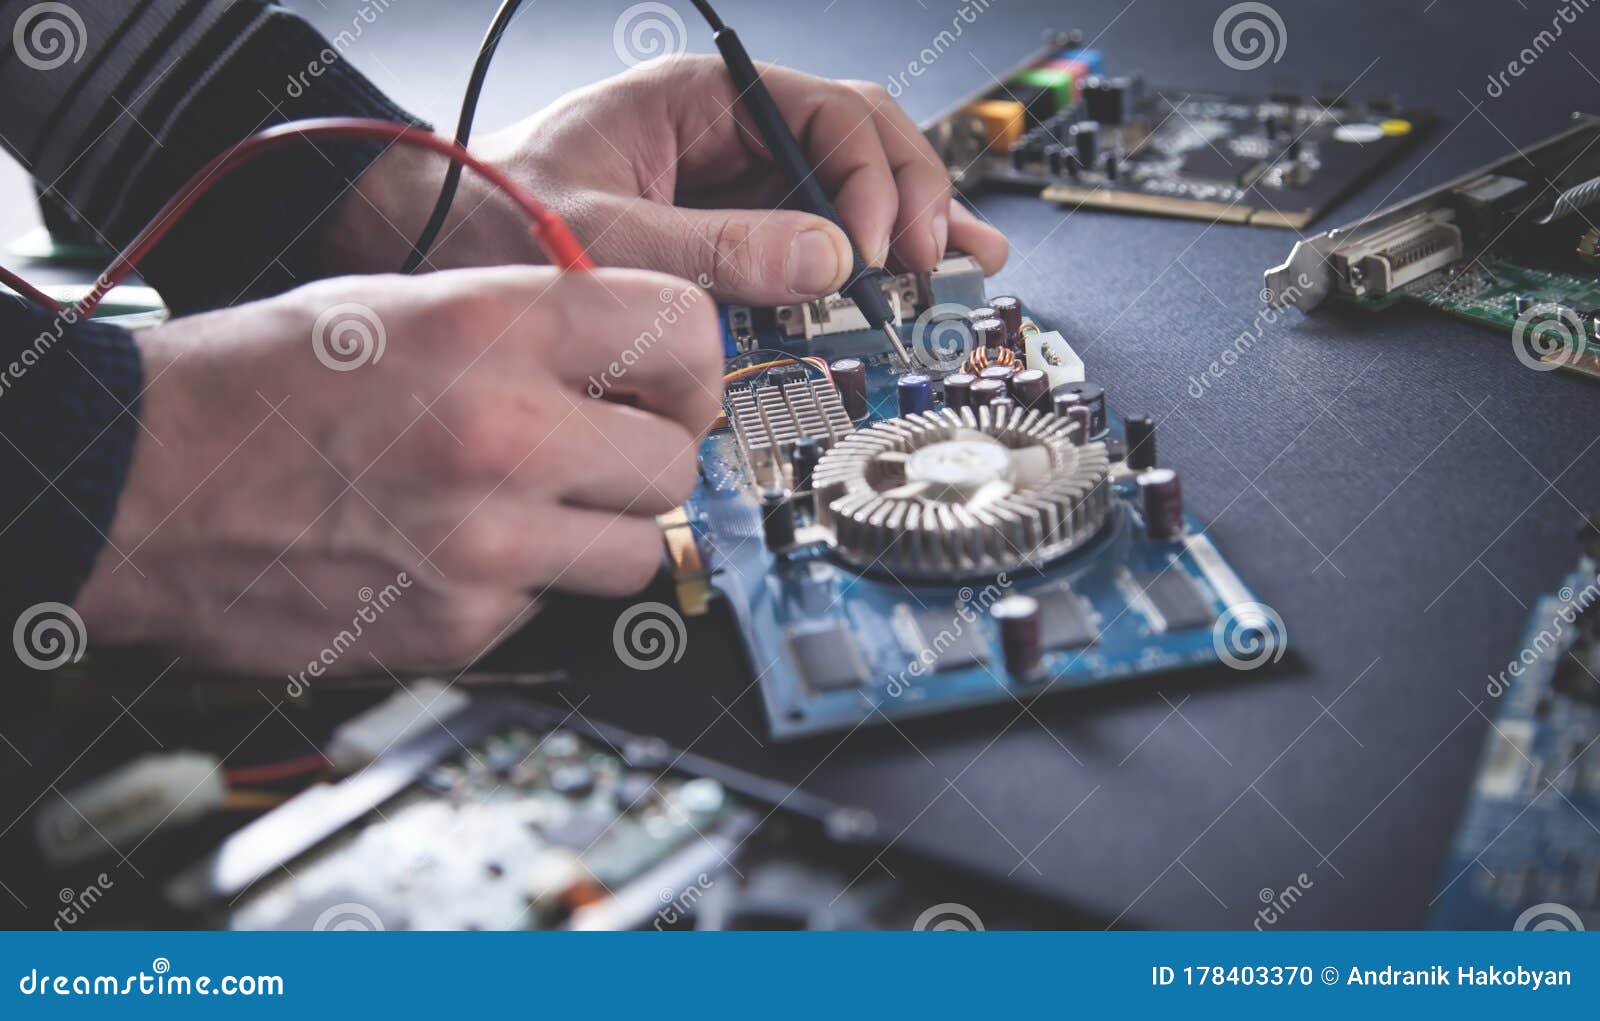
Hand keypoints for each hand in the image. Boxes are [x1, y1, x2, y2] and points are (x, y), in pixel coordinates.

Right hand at [74, 266, 719, 674]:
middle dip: (646, 459)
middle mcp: (503, 435)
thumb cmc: (261, 384)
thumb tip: (642, 365)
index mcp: (493, 329)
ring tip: (525, 508)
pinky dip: (521, 586)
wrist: (142, 482)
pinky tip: (452, 551)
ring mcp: (486, 545)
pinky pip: (553, 608)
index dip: (693, 367)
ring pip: (636, 552)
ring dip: (598, 533)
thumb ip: (538, 324)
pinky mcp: (461, 627)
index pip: (685, 335)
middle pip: (676, 464)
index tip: (677, 388)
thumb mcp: (406, 302)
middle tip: (599, 453)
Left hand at [321, 56, 1007, 301]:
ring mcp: (731, 191)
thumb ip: (707, 248)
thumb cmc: (485, 215)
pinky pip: (813, 244)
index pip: (821, 114)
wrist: (428, 248)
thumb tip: (822, 258)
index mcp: (695, 104)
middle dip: (910, 197)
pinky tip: (907, 279)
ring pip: (848, 192)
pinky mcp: (725, 243)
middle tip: (937, 260)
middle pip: (857, 144)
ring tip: (961, 264)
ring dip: (909, 227)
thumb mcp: (593, 232)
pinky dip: (865, 265)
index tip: (876, 248)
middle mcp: (725, 140)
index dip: (870, 177)